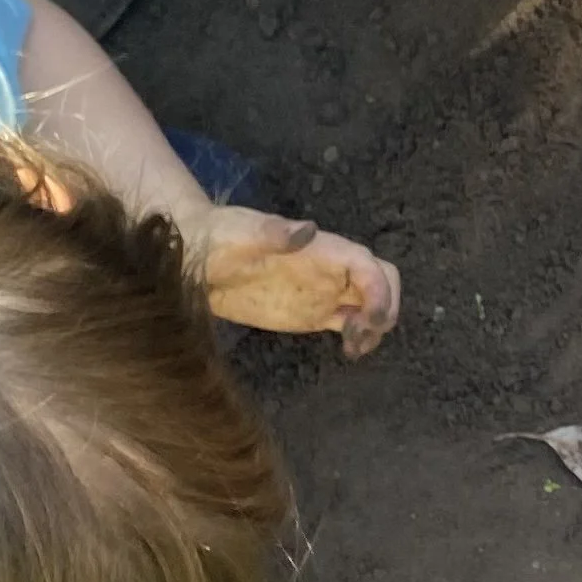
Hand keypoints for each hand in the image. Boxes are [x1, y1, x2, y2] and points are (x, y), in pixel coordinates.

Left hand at [200, 207, 399, 356]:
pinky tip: (350, 352)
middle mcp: (330, 269)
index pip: (366, 265)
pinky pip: (350, 322)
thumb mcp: (242, 232)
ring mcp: (323, 292)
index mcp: (321, 249)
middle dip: (385, 306)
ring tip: (354, 348)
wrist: (196, 254)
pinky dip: (360, 336)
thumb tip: (308, 230)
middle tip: (363, 334)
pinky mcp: (312, 312)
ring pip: (370, 304)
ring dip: (375, 326)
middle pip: (381, 281)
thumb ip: (274, 232)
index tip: (371, 317)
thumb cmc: (219, 237)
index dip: (379, 289)